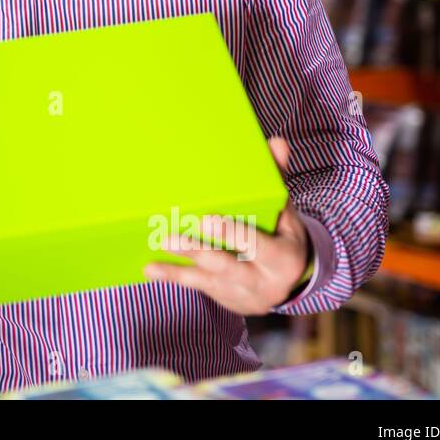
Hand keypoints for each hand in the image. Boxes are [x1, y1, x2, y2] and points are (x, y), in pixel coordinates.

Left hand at [143, 137, 310, 314]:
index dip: (232, 234)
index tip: (207, 220)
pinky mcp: (224, 297)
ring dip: (179, 267)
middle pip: (227, 264)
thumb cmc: (281, 236)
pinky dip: (175, 276)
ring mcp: (242, 293)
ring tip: (154, 256)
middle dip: (197, 250)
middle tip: (169, 237)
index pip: (256, 244)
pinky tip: (152, 269)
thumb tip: (276, 142)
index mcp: (283, 257)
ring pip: (208, 279)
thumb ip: (277, 179)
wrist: (288, 282)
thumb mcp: (286, 211)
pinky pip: (198, 286)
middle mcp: (263, 280)